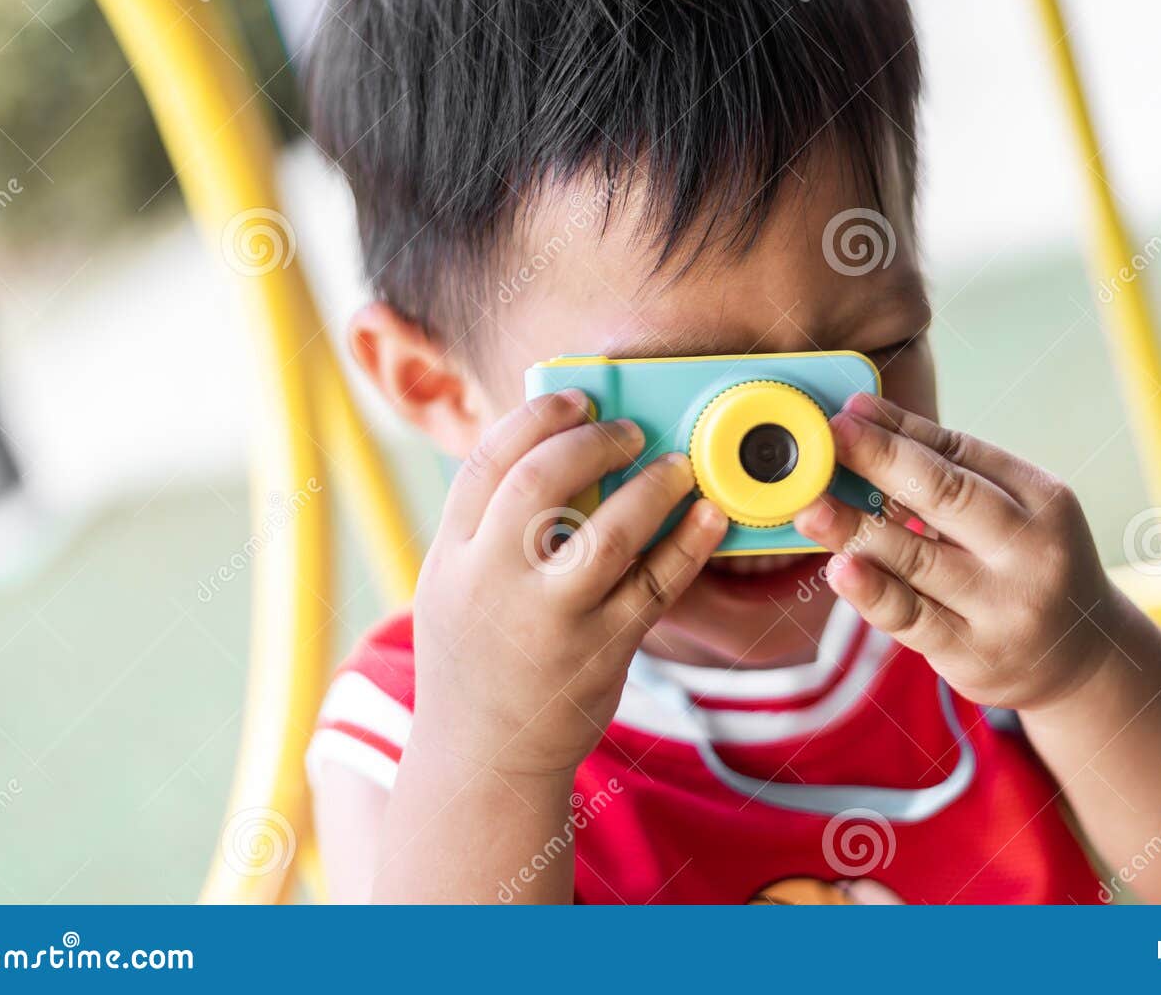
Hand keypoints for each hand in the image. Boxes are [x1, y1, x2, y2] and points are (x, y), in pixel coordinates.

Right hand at [413, 389, 727, 777]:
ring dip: (652, 487)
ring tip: (677, 467)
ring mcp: (550, 622)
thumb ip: (488, 525)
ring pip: (608, 534)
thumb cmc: (476, 657)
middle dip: (592, 440)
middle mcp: (493, 585)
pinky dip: (688, 545)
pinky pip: (656, 587)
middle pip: (541, 483)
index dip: (536, 418)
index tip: (576, 402)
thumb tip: (553, 448)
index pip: (486, 462)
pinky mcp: (601, 654)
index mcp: (452, 558)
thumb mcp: (453, 586)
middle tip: (628, 430)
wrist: (483, 759)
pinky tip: (709, 517)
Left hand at [793, 394, 1122, 710]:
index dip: (899, 431)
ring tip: (811, 505)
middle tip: (829, 438)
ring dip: (855, 527)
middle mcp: (1030, 551)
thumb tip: (865, 415)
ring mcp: (1004, 607)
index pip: (963, 454)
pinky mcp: (974, 654)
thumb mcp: (1015, 511)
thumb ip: (946, 466)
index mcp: (1043, 499)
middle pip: (944, 495)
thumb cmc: (1029, 565)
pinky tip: (839, 568)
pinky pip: (912, 617)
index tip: (849, 413)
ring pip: (917, 558)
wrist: (1080, 657)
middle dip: (879, 460)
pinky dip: (871, 591)